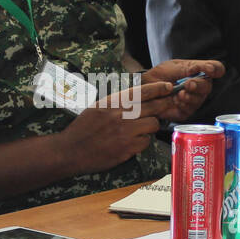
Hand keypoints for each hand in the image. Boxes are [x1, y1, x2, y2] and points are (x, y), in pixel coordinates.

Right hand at [57, 80, 178, 174]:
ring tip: (141, 128)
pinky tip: (132, 142)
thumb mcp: (97, 107)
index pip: (142, 91)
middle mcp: (120, 115)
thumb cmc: (83, 128)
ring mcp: (125, 132)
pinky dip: (142, 141)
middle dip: (163, 105)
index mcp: (112, 102)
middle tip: (167, 106)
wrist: (70, 151)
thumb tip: (138, 97)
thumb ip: (117, 102)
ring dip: (150, 126)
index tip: (168, 87)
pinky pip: (146, 141)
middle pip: (153, 106)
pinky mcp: (127, 148)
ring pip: (153, 124)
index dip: (158, 88)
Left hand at [140, 59, 224, 120]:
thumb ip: (191, 67)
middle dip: (198, 85)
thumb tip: (209, 68)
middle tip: (188, 84)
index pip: (217, 69)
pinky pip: (189, 110)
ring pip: (199, 99)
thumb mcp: (175, 66)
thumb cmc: (160, 75)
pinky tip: (175, 101)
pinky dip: (183, 105)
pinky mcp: (185, 112)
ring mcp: (193, 100)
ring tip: (178, 93)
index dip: (216, 69)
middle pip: (208, 86)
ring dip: (189, 96)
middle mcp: (199, 86)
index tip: (209, 70)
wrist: (145, 88)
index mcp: (199, 72)